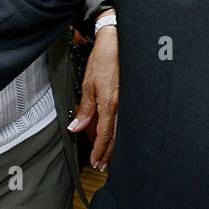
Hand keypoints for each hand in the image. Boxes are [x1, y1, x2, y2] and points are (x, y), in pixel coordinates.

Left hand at [69, 15, 118, 169]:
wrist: (118, 43)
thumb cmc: (104, 60)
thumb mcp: (88, 85)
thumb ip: (84, 108)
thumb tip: (76, 126)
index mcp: (110, 103)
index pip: (104, 134)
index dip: (99, 150)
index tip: (95, 161)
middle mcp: (122, 105)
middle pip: (116, 137)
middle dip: (108, 153)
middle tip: (102, 166)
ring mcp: (130, 102)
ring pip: (124, 130)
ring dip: (116, 145)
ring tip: (109, 157)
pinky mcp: (133, 98)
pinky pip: (128, 120)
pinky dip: (122, 132)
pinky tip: (119, 137)